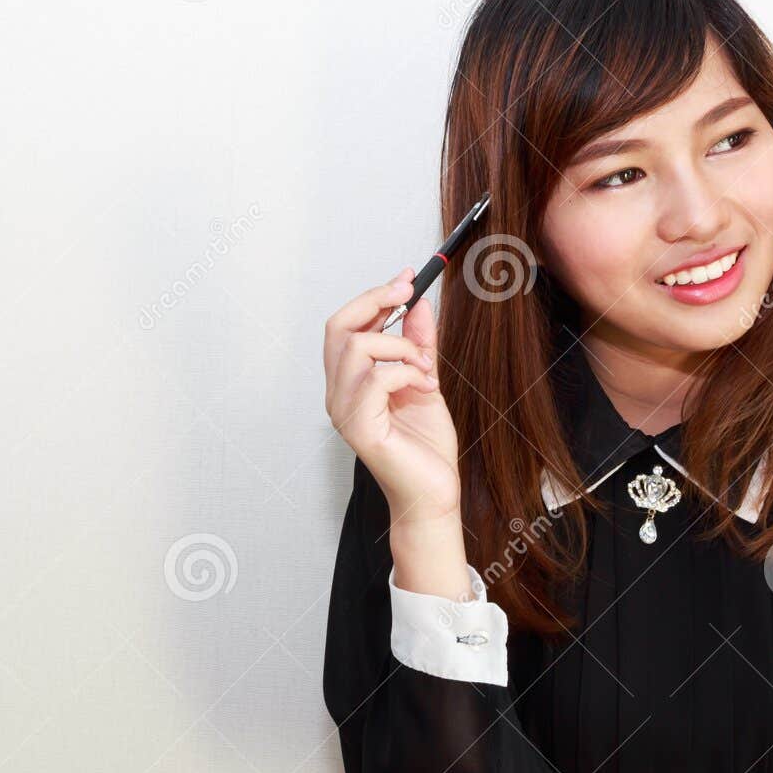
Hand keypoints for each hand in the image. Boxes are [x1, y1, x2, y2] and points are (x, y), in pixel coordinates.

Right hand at [323, 268, 460, 525]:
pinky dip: (406, 372)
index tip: (406, 278)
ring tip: (424, 366)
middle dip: (376, 302)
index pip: (344, 327)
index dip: (373, 296)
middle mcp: (338, 395)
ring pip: (357, 348)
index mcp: (348, 383)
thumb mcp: (425, 381)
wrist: (434, 494)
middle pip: (339, 328)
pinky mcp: (360, 428)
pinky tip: (425, 386)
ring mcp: (344, 412)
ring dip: (399, 346)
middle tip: (409, 295)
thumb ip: (419, 344)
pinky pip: (376, 378)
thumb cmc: (427, 448)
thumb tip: (418, 305)